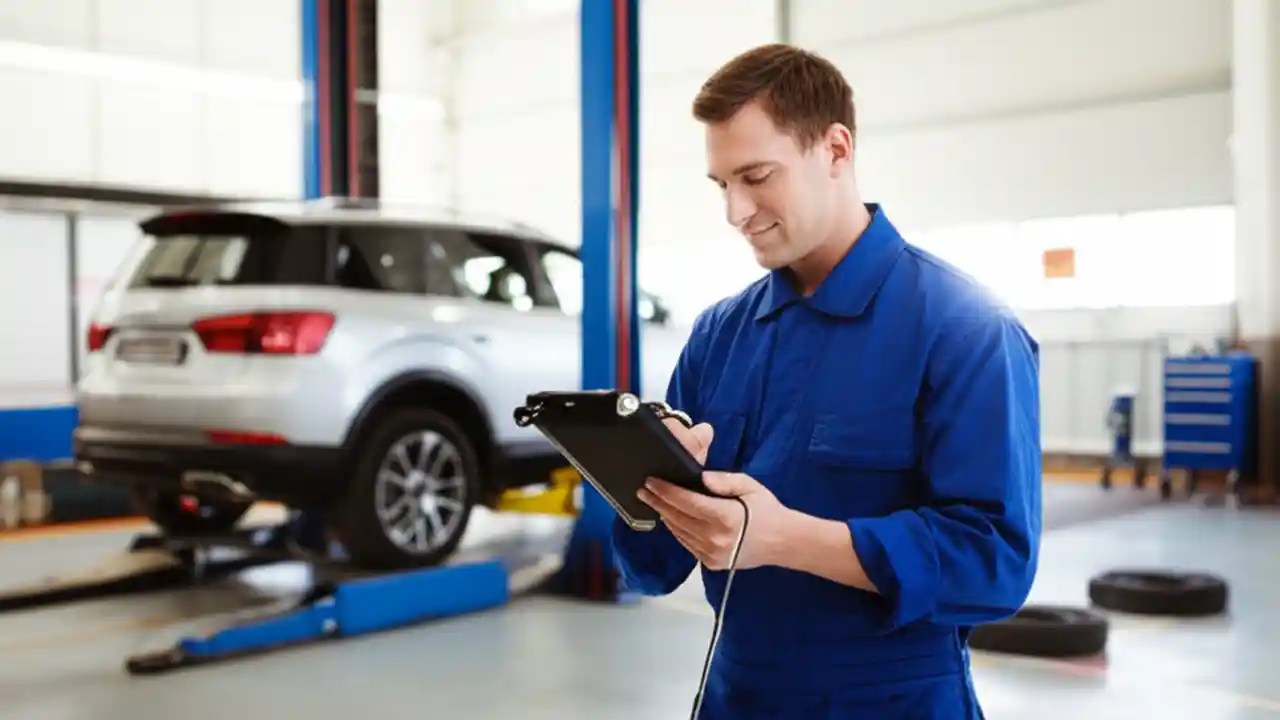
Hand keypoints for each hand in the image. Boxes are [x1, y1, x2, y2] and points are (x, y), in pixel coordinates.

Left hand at [639, 470, 792, 571]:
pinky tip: (670, 518)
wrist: (783, 542)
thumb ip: (723, 481)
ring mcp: (711, 554)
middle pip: (677, 517)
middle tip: (643, 490)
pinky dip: (676, 530)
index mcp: (725, 517)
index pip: (686, 502)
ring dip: (664, 515)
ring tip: (653, 501)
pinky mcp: (711, 563)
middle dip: (658, 502)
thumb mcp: (749, 486)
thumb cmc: (766, 510)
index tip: (650, 481)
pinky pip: (686, 544)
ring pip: (678, 532)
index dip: (665, 491)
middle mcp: (714, 538)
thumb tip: (698, 478)